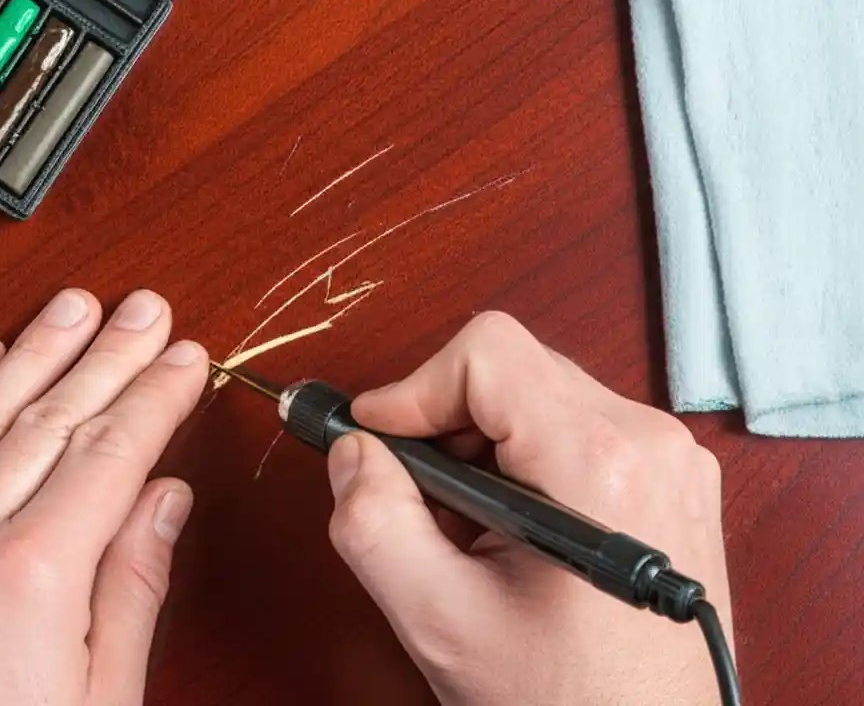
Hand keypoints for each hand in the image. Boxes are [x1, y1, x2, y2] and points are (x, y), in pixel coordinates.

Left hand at [0, 289, 207, 705]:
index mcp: (31, 577)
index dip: (155, 395)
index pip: (111, 451)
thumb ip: (129, 595)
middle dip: (107, 354)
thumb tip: (162, 503)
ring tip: (73, 306)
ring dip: (32, 351)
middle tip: (146, 307)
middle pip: (51, 417)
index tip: (186, 356)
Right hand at [326, 312, 732, 704]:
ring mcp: (669, 458)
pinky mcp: (670, 477)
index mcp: (597, 463)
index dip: (414, 388)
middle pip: (514, 367)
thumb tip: (351, 451)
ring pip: (541, 393)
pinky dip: (523, 458)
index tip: (377, 439)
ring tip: (465, 524)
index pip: (488, 352)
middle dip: (444, 420)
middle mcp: (649, 442)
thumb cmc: (566, 700)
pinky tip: (509, 528)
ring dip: (481, 443)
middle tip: (413, 492)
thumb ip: (375, 525)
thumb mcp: (441, 621)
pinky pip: (577, 426)